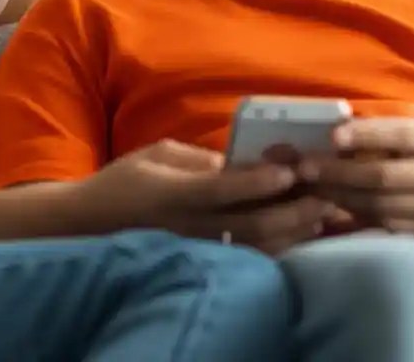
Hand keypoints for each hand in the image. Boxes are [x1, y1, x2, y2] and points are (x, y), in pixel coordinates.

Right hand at [75, 139, 333, 253]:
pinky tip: (300, 231)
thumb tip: (239, 163)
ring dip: (293, 230)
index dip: (258, 181)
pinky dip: (279, 245)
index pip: (221, 189)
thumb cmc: (124, 181)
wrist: (89, 224)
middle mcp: (188, 225)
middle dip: (291, 209)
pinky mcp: (203, 260)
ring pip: (254, 246)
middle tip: (324, 193)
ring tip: (323, 212)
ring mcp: (197, 248)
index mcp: (173, 193)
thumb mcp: (157, 154)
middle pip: (248, 224)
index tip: (290, 169)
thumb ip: (198, 158)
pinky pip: (247, 257)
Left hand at [301, 113, 413, 234]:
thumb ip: (388, 118)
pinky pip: (381, 223)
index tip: (333, 136)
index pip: (400, 136)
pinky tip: (328, 201)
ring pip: (377, 204)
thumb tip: (341, 119)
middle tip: (304, 167)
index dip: (366, 136)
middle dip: (338, 172)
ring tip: (309, 185)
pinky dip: (351, 213)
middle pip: (383, 176)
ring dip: (337, 195)